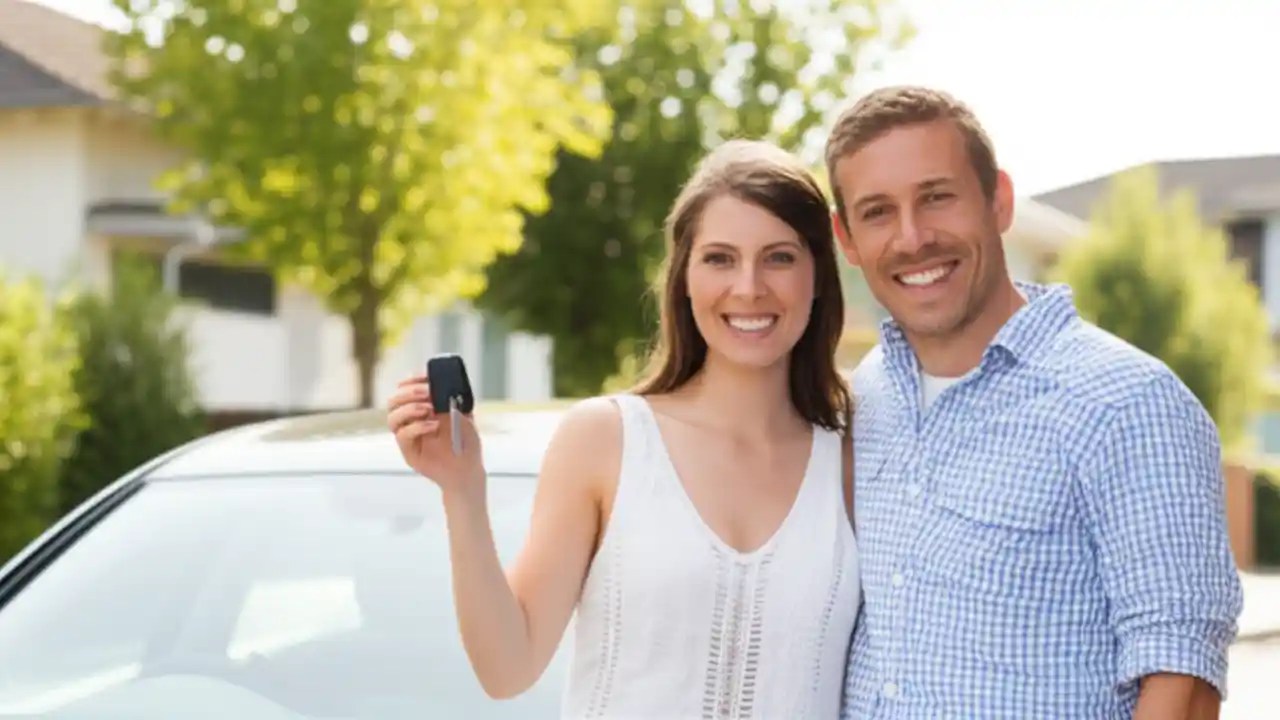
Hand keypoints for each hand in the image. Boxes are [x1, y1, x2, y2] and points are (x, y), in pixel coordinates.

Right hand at [386, 373, 483, 493]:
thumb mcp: (463, 413)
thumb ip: (452, 397)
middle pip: (394, 401)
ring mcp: (408, 436)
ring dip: (409, 409)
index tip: (423, 377)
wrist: (469, 468)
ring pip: (392, 418)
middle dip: (409, 393)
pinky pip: (402, 436)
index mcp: (422, 407)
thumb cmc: (466, 441)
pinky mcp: (409, 452)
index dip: (411, 380)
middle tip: (427, 392)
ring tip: (429, 409)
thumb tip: (442, 382)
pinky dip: (417, 427)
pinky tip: (433, 425)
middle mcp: (411, 420)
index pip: (405, 389)